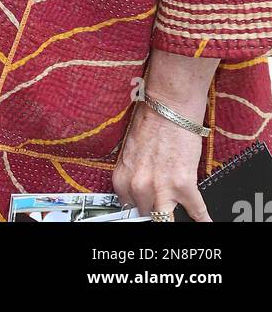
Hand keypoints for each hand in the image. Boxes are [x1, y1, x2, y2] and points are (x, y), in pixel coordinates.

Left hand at [113, 101, 210, 220]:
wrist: (169, 106)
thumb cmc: (150, 121)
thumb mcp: (131, 153)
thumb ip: (134, 176)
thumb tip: (140, 193)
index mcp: (122, 178)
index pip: (128, 209)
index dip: (139, 210)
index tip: (145, 212)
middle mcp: (138, 186)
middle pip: (146, 214)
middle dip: (154, 211)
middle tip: (161, 210)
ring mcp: (161, 188)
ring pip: (164, 220)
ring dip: (170, 218)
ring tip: (176, 220)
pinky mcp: (184, 185)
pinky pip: (197, 212)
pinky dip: (203, 219)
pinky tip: (207, 222)